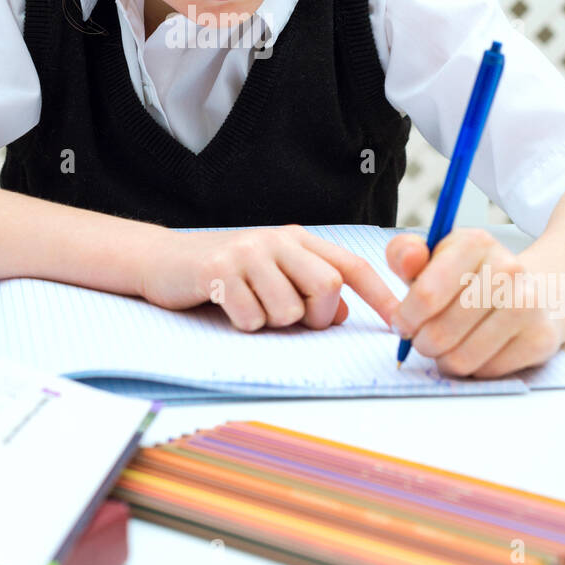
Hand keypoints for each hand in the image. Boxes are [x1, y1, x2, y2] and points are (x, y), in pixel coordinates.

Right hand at [141, 224, 401, 332]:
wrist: (161, 260)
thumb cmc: (224, 275)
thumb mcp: (272, 276)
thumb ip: (309, 290)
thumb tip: (342, 316)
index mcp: (297, 240)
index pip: (351, 267)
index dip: (381, 297)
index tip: (403, 324)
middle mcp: (277, 240)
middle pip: (328, 288)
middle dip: (314, 315)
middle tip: (285, 313)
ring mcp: (248, 253)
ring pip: (290, 311)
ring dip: (271, 322)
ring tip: (248, 305)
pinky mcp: (219, 272)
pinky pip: (252, 319)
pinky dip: (242, 323)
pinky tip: (225, 306)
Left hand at [386, 229, 564, 377]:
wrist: (534, 291)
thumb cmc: (471, 278)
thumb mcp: (435, 256)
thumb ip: (406, 254)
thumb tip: (408, 259)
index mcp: (475, 243)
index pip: (426, 294)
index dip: (406, 317)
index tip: (403, 323)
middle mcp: (507, 269)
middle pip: (440, 332)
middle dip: (422, 342)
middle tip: (424, 339)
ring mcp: (528, 305)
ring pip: (462, 359)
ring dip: (445, 359)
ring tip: (449, 345)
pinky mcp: (541, 339)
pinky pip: (486, 372)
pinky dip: (474, 368)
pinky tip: (478, 350)